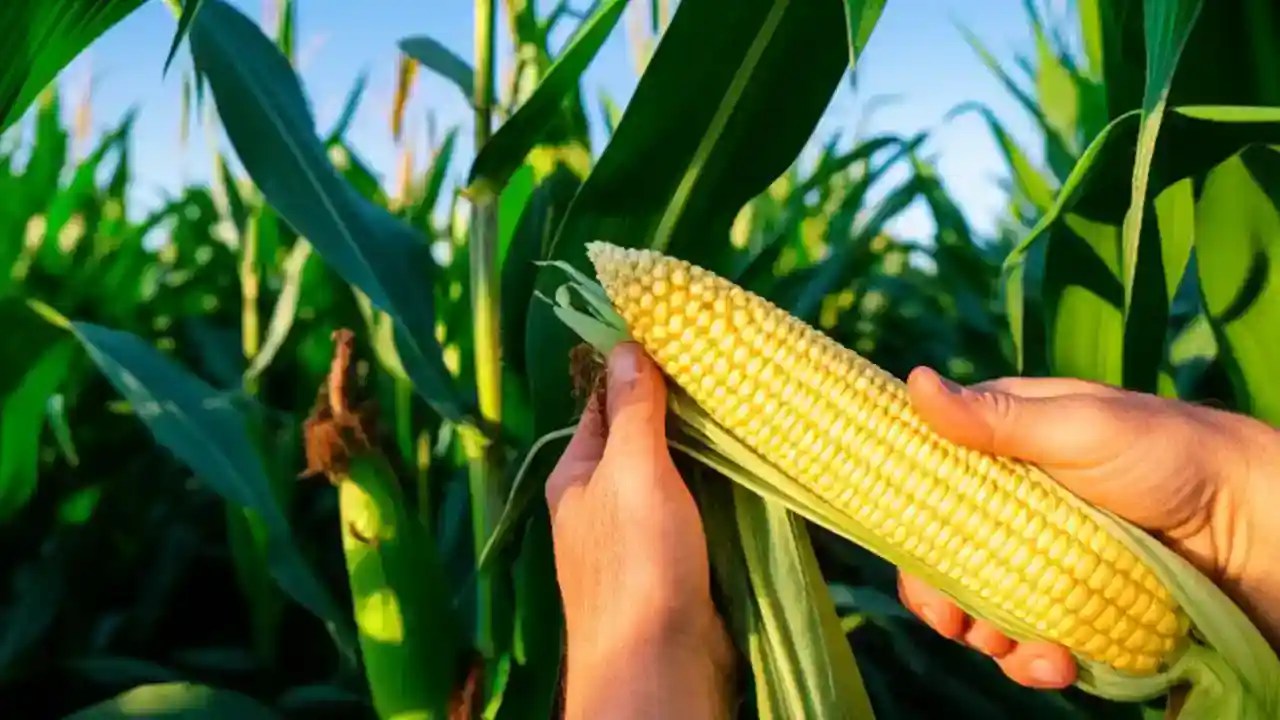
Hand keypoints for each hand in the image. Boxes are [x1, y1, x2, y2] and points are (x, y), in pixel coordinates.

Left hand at [545, 342, 734, 719]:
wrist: (658, 666)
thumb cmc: (637, 562)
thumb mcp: (632, 470)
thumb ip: (633, 409)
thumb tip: (625, 343)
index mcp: (576, 476)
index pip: (604, 404)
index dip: (638, 370)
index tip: (683, 338)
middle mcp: (601, 503)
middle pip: (642, 440)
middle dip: (681, 411)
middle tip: (729, 372)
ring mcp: (638, 538)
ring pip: (674, 477)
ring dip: (705, 451)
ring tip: (746, 411)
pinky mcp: (673, 566)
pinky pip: (695, 513)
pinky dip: (718, 491)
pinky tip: (748, 472)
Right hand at [897, 367, 1279, 689]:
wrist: (1257, 528)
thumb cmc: (1170, 455)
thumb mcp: (1080, 425)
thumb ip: (998, 417)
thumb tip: (916, 381)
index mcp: (1004, 452)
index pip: (929, 490)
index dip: (911, 533)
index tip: (912, 566)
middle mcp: (1016, 508)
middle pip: (947, 562)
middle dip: (945, 600)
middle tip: (957, 623)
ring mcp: (1045, 562)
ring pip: (985, 610)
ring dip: (992, 639)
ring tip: (1029, 651)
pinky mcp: (1076, 609)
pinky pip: (1034, 644)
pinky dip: (1037, 662)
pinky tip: (1059, 663)